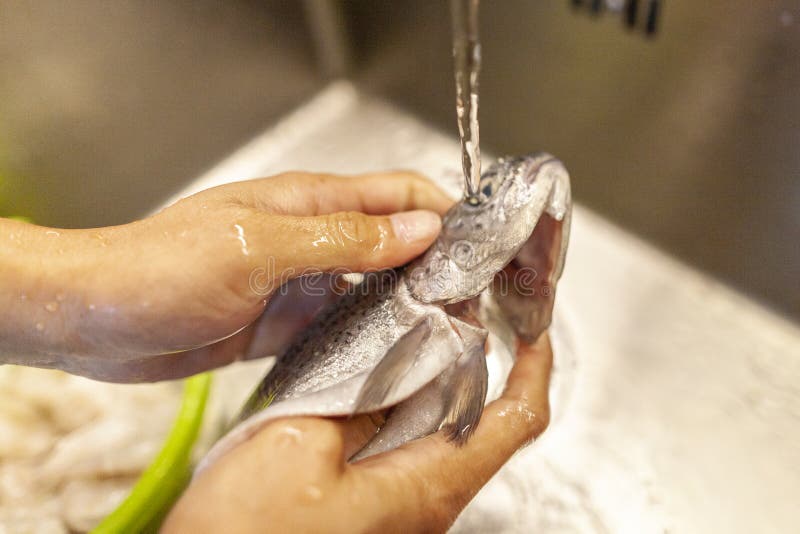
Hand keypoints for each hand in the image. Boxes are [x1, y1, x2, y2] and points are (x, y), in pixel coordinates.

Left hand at [0, 172, 451, 380]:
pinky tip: (391, 362)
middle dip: (435, 266)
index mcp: (310, 203)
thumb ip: (343, 239)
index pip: (397, 193)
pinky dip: (368, 342)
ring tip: (444, 338)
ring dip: (406, 308)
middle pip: (393, 244)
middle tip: (472, 305)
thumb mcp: (260, 248)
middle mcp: (313, 240)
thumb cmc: (163, 268)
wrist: (96, 319)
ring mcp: (300, 284)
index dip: (442, 212)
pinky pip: (340, 331)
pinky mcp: (285, 325)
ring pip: (372, 290)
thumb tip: (421, 227)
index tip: (481, 248)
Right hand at [163, 335, 551, 533]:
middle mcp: (425, 507)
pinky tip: (362, 386)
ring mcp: (398, 514)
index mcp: (427, 489)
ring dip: (429, 385)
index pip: (516, 421)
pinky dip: (395, 411)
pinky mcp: (369, 516)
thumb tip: (393, 367)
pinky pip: (401, 455)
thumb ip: (354, 401)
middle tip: (451, 315)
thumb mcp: (298, 448)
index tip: (532, 329)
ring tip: (403, 338)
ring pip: (437, 438)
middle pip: (478, 425)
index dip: (535, 368)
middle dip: (473, 364)